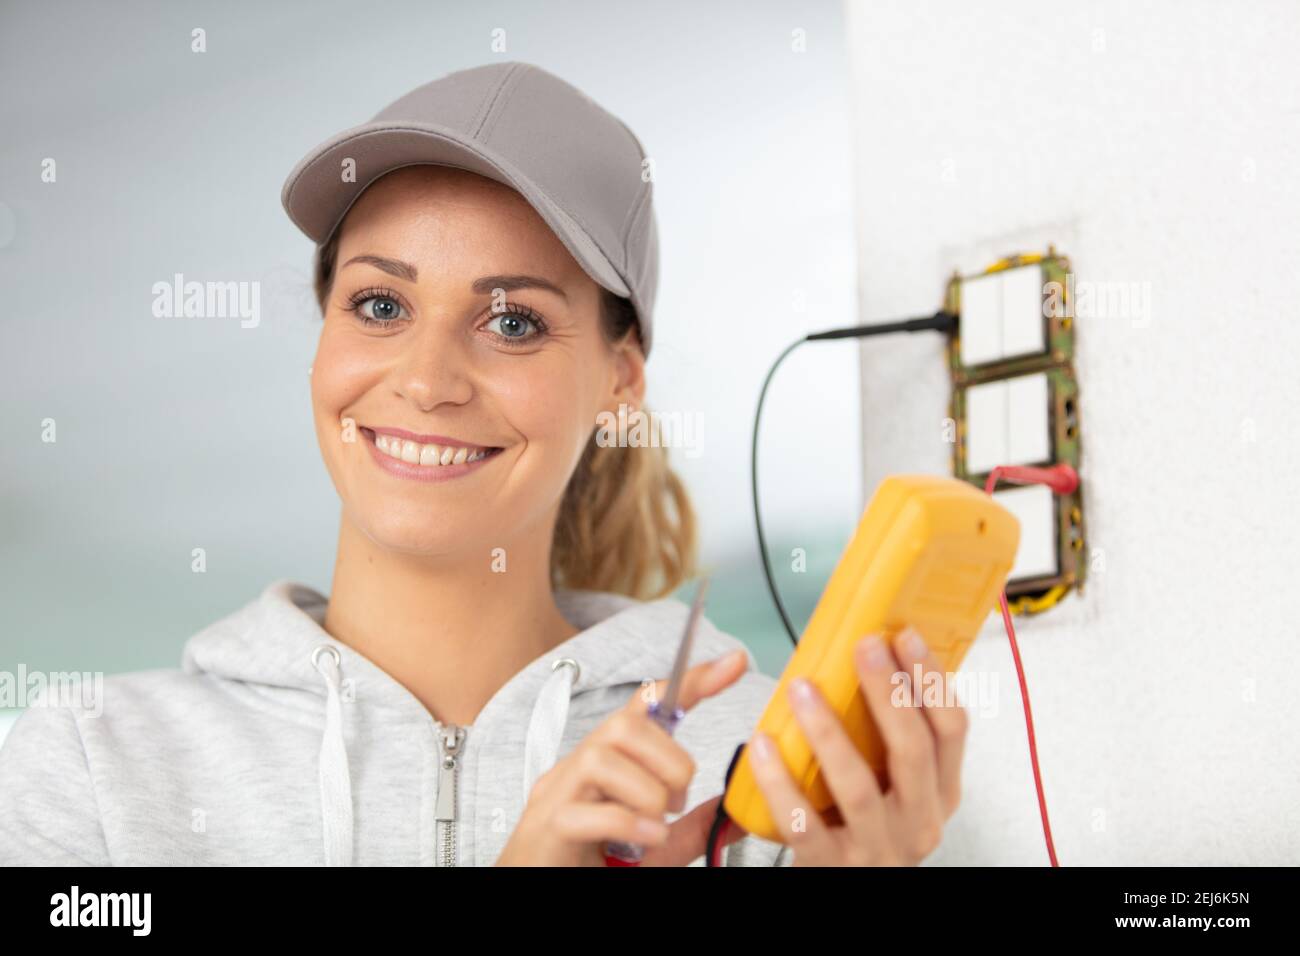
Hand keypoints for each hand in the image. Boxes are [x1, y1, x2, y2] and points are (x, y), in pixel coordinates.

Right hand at [495, 647, 750, 865]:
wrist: (535, 889)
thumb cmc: (591, 861)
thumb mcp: (654, 843)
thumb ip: (688, 825)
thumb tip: (734, 813)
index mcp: (609, 762)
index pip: (648, 705)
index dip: (691, 681)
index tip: (734, 663)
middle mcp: (580, 767)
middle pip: (624, 725)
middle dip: (667, 760)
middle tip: (676, 802)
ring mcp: (559, 793)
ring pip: (602, 758)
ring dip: (647, 792)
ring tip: (656, 823)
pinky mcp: (549, 826)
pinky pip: (587, 810)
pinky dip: (628, 822)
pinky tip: (646, 837)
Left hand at [743, 627, 968, 865]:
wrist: (848, 891)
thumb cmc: (867, 827)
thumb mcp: (897, 786)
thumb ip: (892, 738)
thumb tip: (871, 658)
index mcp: (940, 793)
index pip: (951, 729)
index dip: (930, 679)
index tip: (904, 636)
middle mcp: (918, 822)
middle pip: (912, 750)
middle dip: (887, 691)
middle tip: (862, 647)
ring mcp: (878, 848)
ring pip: (858, 786)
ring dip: (828, 731)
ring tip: (801, 690)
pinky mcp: (833, 867)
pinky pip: (803, 822)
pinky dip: (780, 781)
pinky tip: (762, 746)